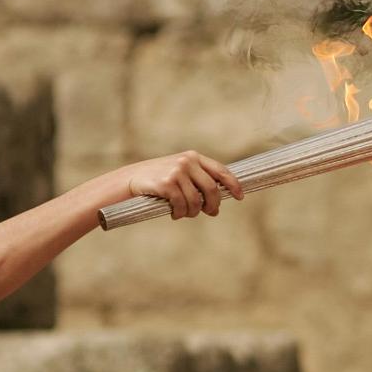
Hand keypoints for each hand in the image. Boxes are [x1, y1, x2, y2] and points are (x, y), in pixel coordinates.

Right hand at [126, 151, 243, 219]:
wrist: (131, 179)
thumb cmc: (159, 179)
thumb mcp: (181, 174)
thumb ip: (198, 183)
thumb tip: (215, 207)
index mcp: (194, 157)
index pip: (220, 170)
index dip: (233, 184)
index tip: (240, 197)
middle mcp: (187, 161)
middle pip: (212, 189)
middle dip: (213, 205)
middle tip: (210, 213)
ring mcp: (177, 171)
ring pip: (196, 201)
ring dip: (192, 212)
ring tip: (185, 213)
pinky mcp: (167, 183)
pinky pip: (182, 206)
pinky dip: (180, 214)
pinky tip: (174, 214)